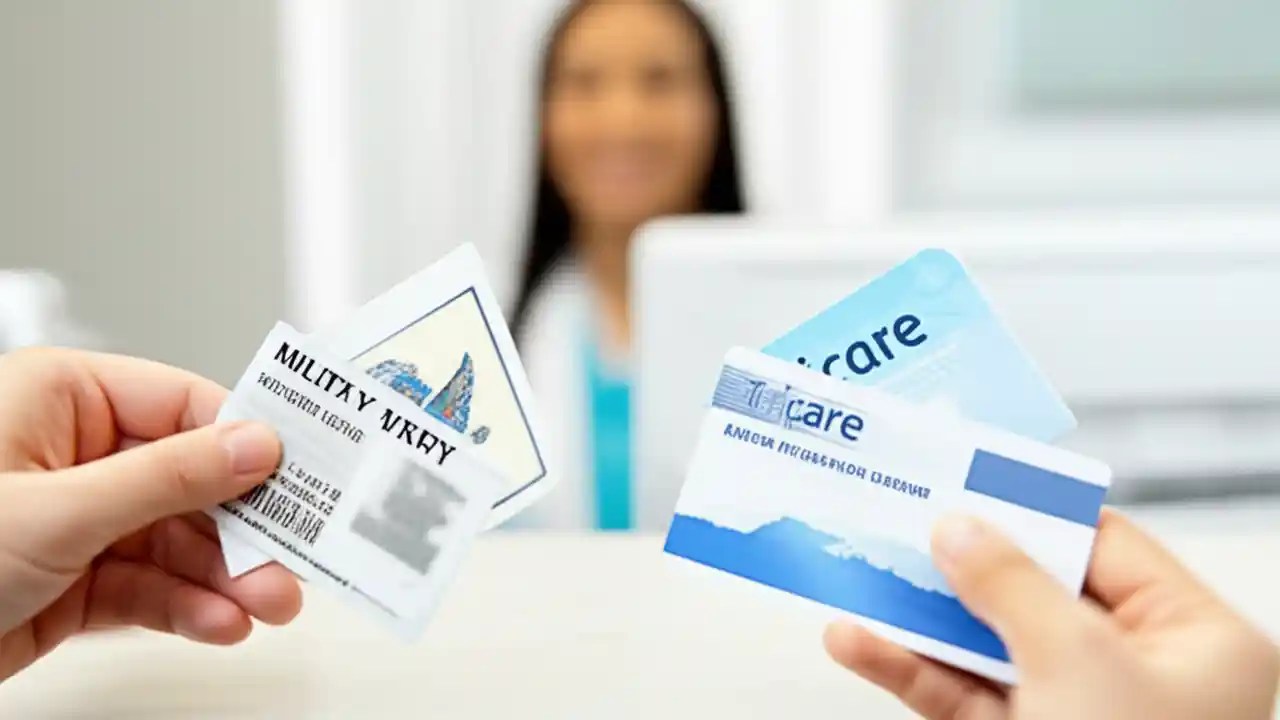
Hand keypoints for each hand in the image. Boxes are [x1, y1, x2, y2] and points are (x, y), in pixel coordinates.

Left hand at [0, 347, 301, 680]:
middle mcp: (74, 454)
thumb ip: (167, 478)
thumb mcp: (56, 510)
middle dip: (242, 528)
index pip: (183, 405)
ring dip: (225, 577)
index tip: (303, 472)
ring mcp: (76, 520)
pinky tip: (217, 621)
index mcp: (61, 399)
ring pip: (177, 541)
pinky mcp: (74, 580)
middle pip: (190, 481)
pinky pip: (149, 586)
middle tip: (292, 557)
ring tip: (265, 603)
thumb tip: (252, 446)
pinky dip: (187, 607)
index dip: (247, 440)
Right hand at [824, 509, 1278, 719]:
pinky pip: (962, 698)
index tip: (964, 480)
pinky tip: (861, 643)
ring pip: (986, 646)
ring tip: (857, 574)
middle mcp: (1140, 675)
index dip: (1028, 509)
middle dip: (958, 562)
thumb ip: (1011, 584)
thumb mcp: (1078, 664)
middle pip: (1033, 591)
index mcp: (1194, 640)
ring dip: (917, 616)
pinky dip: (910, 670)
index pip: (1103, 545)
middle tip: (898, 519)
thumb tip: (961, 528)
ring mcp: (1078, 717)